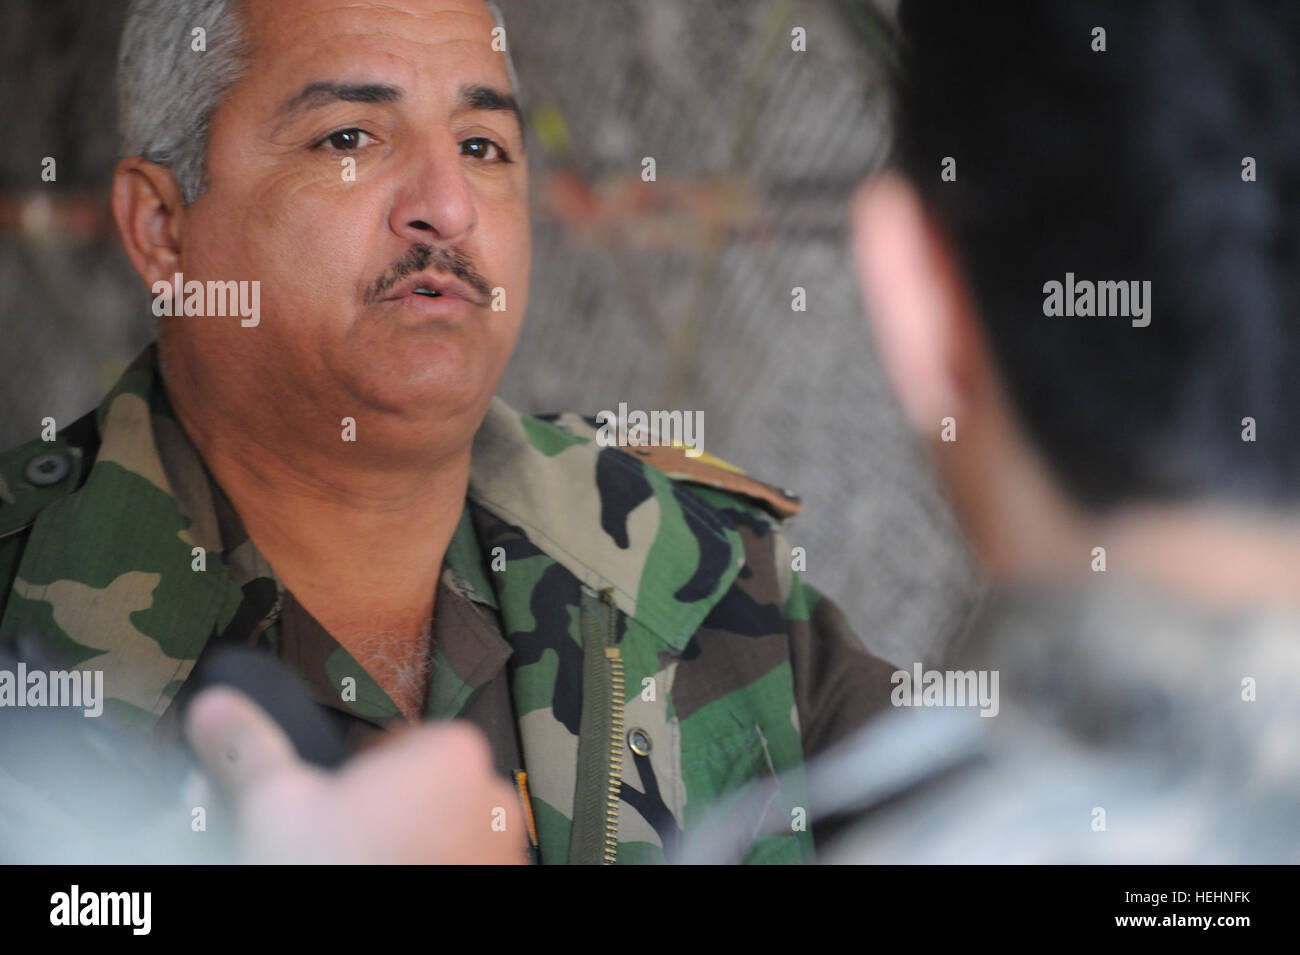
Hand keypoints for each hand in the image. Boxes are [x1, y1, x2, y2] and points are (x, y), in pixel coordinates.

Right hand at [184, 686, 527, 863]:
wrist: (361, 950)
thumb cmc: (328, 867)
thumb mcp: (275, 803)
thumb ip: (249, 745)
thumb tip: (213, 706)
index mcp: (452, 751)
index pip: (400, 742)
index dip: (357, 773)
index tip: (334, 806)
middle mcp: (494, 796)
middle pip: (427, 789)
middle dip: (387, 811)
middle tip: (340, 845)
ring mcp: (507, 850)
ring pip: (447, 833)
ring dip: (412, 846)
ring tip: (362, 869)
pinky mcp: (504, 885)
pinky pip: (464, 867)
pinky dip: (433, 871)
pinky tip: (386, 884)